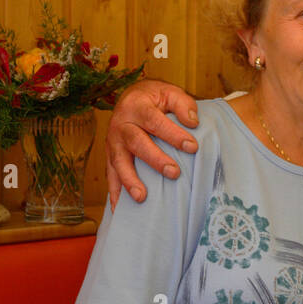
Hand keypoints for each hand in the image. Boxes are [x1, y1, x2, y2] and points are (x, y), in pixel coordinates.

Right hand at [105, 79, 199, 208]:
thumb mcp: (170, 92)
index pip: (154, 121)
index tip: (192, 146)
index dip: (172, 134)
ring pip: (118, 162)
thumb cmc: (155, 98)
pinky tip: (120, 210)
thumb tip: (192, 121)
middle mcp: (121, 125)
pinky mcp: (110, 156)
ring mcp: (112, 142)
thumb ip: (183, 104)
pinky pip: (110, 176)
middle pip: (136, 143)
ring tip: (141, 197)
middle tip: (174, 173)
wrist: (132, 98)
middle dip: (155, 159)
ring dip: (129, 180)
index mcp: (136, 106)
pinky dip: (114, 193)